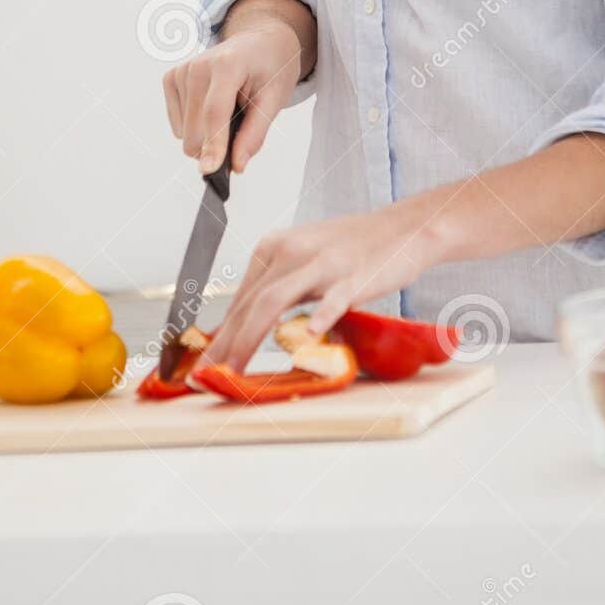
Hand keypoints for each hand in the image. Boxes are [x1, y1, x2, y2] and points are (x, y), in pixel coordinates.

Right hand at [162, 18, 302, 174]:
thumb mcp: (275, 100)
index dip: (213, 145)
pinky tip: (211, 109)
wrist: (260, 42)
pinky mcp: (171, 79)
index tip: (210, 171)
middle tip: (239, 134)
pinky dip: (195, 126)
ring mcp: (182, 71)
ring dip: (206, 134)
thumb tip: (237, 165)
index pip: (215, 113)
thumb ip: (254, 134)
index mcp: (227, 64)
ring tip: (228, 112)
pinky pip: (178, 124)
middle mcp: (198, 65)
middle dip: (214, 145)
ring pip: (184, 132)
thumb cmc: (271, 68)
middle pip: (195, 128)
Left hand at [196, 198, 439, 373]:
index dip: (217, 334)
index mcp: (274, 248)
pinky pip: (332, 299)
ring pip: (273, 301)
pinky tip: (308, 337)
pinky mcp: (352, 276)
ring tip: (233, 368)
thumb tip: (241, 328)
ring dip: (248, 338)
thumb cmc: (353, 250)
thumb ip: (276, 289)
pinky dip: (319, 318)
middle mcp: (290, 251)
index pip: (238, 298)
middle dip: (222, 343)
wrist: (403, 228)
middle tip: (204, 376)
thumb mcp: (305, 261)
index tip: (201, 364)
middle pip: (248, 302)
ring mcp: (321, 263)